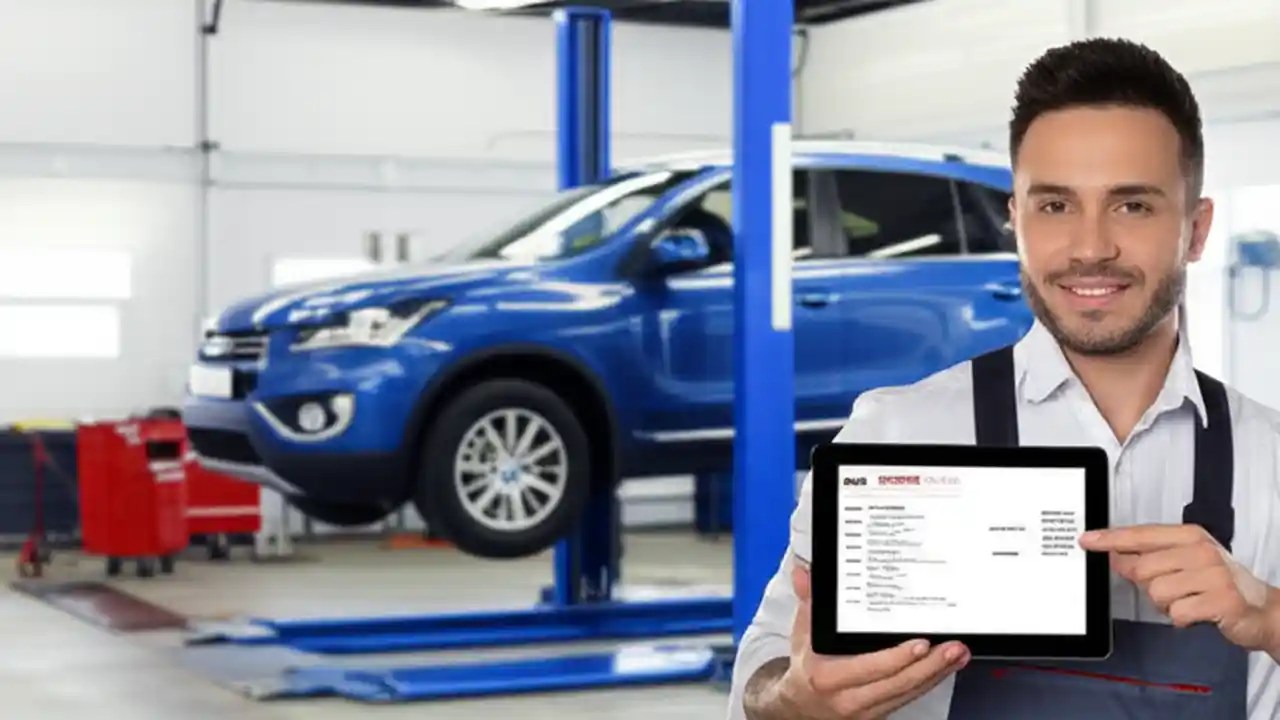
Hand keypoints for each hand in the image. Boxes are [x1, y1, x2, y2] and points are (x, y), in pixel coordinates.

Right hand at [774, 562, 969, 718]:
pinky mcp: (882, 712)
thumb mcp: (803, 633)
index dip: (897, 658)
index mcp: (828, 677)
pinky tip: (948, 666)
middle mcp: (849, 698)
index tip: (920, 643)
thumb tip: (803, 572)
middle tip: (953, 646)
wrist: (804, 706)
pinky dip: (932, 681)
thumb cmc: (808, 666)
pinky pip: (911, 697)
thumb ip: (808, 601)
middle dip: (930, 666)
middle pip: (897, 684)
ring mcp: (868, 709)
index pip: (868, 668)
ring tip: (958, 653)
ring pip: (909, 692)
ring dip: (937, 673)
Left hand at [1080, 524, 1277, 651]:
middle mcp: (1201, 551)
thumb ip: (1152, 556)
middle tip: (1170, 589)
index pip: (1140, 534)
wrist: (1262, 609)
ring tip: (1187, 600)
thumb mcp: (1187, 561)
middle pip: (1142, 568)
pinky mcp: (1220, 601)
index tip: (1087, 540)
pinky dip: (1181, 619)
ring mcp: (1213, 575)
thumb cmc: (1218, 583)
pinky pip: (1177, 613)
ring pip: (1156, 592)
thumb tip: (1115, 556)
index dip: (1110, 539)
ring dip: (1166, 604)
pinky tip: (1197, 613)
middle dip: (1146, 585)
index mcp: (1190, 536)